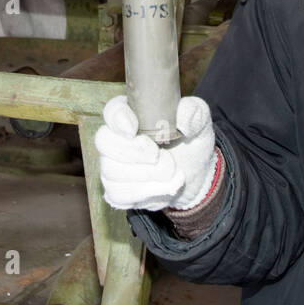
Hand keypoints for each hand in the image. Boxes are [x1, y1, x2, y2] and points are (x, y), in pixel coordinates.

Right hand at [95, 95, 218, 210]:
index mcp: (132, 115)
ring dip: (146, 174)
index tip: (133, 130)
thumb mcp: (199, 123)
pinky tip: (166, 187)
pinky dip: (146, 192)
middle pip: (104, 141)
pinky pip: (119, 193)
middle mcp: (115, 139)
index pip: (112, 111)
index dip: (117, 119)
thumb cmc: (190, 142)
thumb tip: (183, 119)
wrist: (194, 175)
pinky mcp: (116, 190)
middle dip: (132, 151)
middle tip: (158, 156)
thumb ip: (193, 113)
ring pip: (111, 170)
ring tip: (172, 172)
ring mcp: (112, 166)